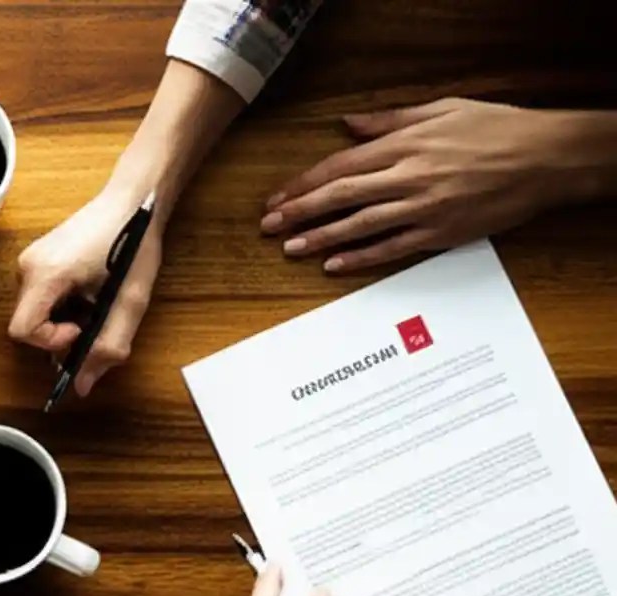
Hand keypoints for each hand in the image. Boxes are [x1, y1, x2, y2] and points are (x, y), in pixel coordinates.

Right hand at [8, 187, 162, 397]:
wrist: (133, 198)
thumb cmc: (133, 240)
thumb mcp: (129, 302)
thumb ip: (108, 347)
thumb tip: (83, 384)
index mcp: (45, 274)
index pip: (23, 331)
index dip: (52, 343)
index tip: (81, 330)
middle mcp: (29, 266)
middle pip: (28, 324)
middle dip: (61, 333)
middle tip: (96, 317)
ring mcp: (31, 260)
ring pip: (35, 312)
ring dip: (64, 318)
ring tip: (96, 299)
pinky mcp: (39, 259)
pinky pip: (41, 297)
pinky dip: (64, 305)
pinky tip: (89, 289)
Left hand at [262, 98, 581, 272]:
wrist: (547, 158)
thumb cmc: (496, 128)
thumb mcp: (442, 109)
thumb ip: (389, 121)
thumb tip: (348, 125)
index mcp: (405, 145)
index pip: (339, 166)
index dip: (303, 184)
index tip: (277, 198)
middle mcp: (409, 177)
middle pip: (341, 196)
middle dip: (300, 212)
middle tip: (269, 227)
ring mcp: (424, 208)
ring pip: (360, 225)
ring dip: (321, 237)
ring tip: (290, 248)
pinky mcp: (441, 233)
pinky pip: (393, 248)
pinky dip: (361, 257)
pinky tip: (335, 264)